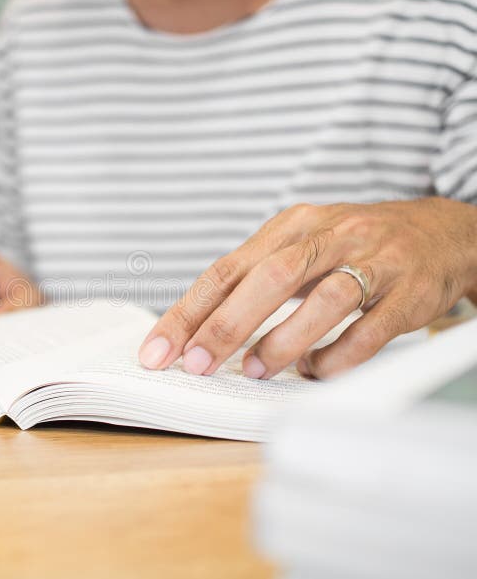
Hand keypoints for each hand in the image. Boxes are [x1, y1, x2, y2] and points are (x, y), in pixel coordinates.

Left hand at [138, 198, 476, 378]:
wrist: (441, 232)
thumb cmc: (352, 246)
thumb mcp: (298, 247)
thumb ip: (252, 281)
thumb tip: (198, 330)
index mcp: (290, 227)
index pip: (226, 270)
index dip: (188, 312)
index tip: (158, 350)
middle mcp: (328, 236)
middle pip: (268, 278)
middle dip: (225, 326)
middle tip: (196, 365)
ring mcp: (372, 260)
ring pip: (322, 299)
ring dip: (281, 340)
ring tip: (255, 369)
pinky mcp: (408, 291)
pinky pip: (369, 329)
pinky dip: (336, 356)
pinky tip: (313, 370)